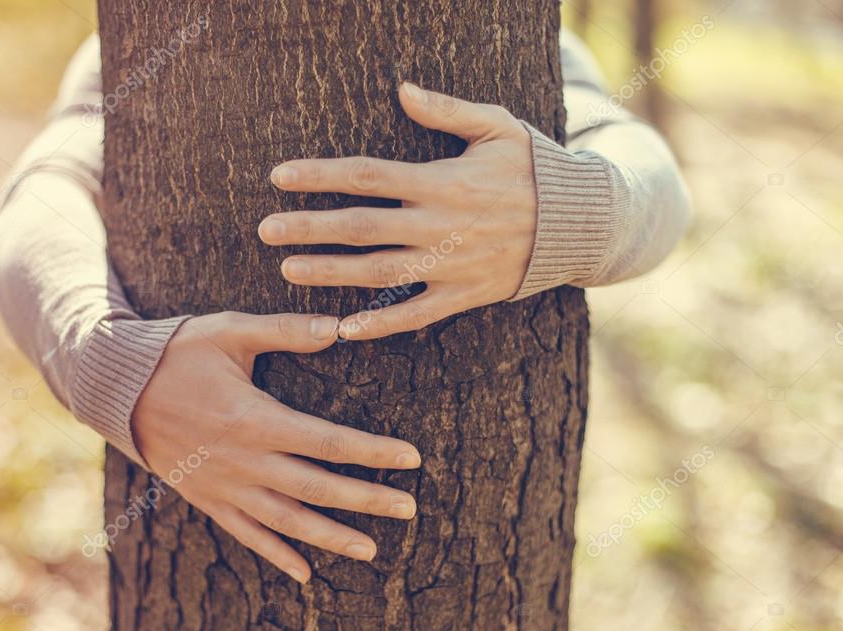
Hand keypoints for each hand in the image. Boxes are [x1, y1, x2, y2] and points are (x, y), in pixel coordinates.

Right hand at [131, 312, 420, 582]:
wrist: (116, 388)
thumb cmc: (177, 353)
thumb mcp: (230, 331)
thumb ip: (285, 331)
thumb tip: (340, 327)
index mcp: (255, 419)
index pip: (329, 442)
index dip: (374, 453)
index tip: (411, 459)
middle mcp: (245, 461)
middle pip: (318, 488)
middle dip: (367, 500)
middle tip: (409, 510)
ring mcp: (225, 486)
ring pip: (287, 522)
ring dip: (331, 537)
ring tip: (371, 551)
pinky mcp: (207, 499)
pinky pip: (247, 534)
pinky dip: (276, 555)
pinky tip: (305, 574)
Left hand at [260, 82, 537, 339]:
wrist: (578, 223)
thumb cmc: (532, 168)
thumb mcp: (498, 126)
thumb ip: (448, 110)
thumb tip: (401, 90)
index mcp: (442, 181)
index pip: (367, 176)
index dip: (320, 176)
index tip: (279, 176)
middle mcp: (440, 225)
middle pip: (361, 228)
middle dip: (309, 228)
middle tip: (265, 230)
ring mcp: (450, 265)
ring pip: (378, 273)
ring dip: (330, 273)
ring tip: (287, 270)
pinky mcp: (462, 295)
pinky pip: (416, 316)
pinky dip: (380, 325)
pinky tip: (344, 329)